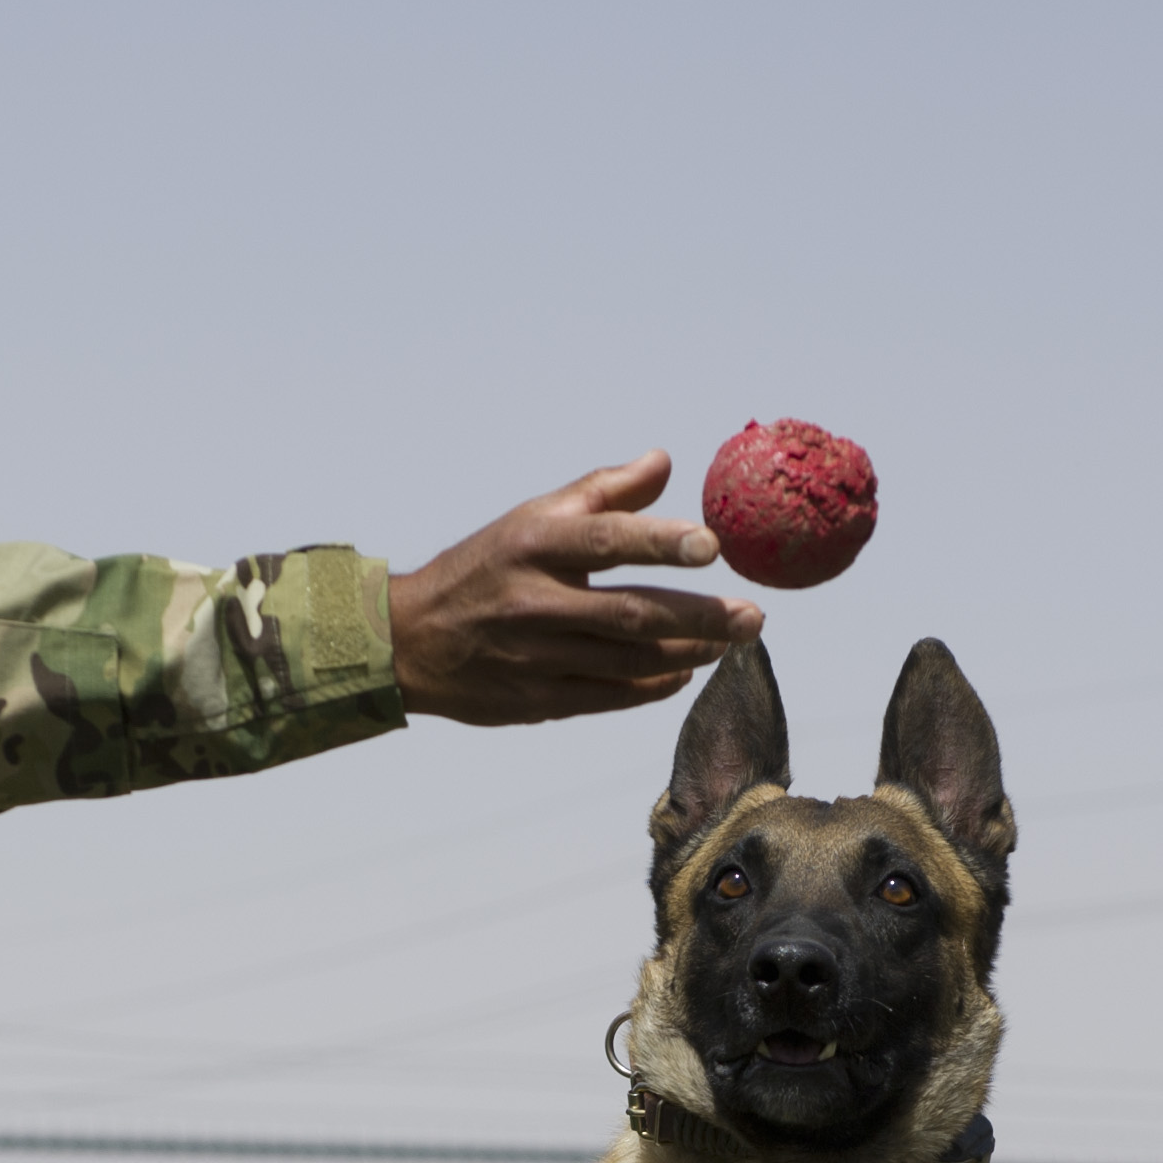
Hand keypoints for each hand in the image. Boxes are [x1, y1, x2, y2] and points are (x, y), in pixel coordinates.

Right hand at [386, 453, 762, 725]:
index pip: (607, 540)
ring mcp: (536, 657)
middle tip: (752, 616)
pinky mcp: (537, 700)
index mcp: (534, 545)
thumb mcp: (530, 518)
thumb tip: (664, 462)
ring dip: (688, 653)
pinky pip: (610, 697)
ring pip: (629, 661)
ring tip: (730, 641)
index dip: (662, 543)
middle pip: (631, 613)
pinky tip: (686, 670)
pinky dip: (654, 686)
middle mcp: (534, 602)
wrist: (410, 641)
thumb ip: (601, 492)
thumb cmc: (484, 569)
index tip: (713, 546)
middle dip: (700, 617)